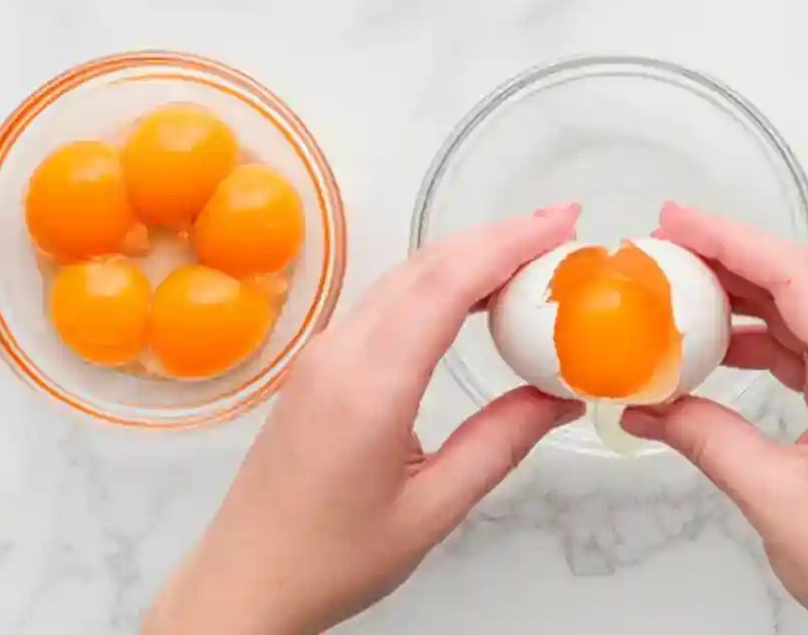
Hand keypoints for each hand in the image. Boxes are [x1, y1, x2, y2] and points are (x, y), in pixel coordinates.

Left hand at [144, 203, 585, 634]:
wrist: (244, 583)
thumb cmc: (333, 559)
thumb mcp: (433, 510)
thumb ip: (500, 443)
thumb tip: (562, 396)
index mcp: (370, 386)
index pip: (446, 284)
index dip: (508, 244)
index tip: (563, 223)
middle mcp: (340, 353)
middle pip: (426, 266)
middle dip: (497, 237)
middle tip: (562, 228)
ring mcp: (323, 354)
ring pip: (403, 278)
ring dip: (468, 256)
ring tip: (531, 253)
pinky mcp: (318, 365)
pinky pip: (386, 302)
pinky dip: (439, 282)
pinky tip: (472, 296)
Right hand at [623, 204, 807, 634]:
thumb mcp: (773, 497)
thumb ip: (705, 436)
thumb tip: (643, 407)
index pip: (796, 279)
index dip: (731, 241)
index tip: (675, 223)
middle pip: (801, 286)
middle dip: (731, 261)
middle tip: (663, 249)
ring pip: (806, 316)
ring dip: (745, 302)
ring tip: (678, 295)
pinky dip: (765, 343)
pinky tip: (719, 350)